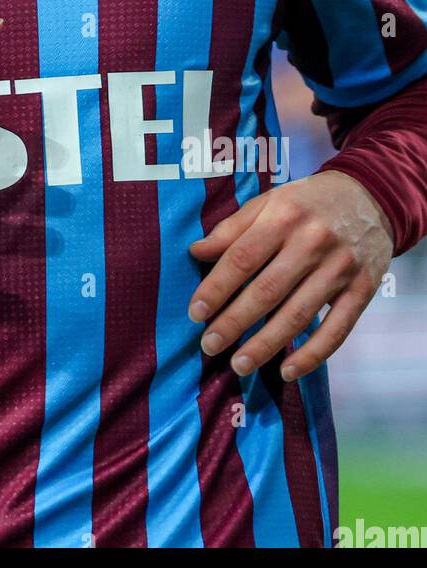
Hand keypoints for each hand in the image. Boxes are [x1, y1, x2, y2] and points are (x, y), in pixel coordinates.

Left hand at [187, 170, 393, 381]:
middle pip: (267, 291)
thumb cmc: (309, 202)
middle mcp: (312, 242)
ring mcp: (341, 268)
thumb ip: (233, 228)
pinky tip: (288, 371)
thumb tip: (196, 252)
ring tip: (239, 365)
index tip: (195, 313)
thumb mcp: (270, 201)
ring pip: (299, 315)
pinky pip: (337, 329)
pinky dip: (313, 355)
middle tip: (209, 345)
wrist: (372, 196)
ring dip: (266, 345)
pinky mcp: (364, 289)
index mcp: (284, 216)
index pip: (242, 258)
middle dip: (234, 322)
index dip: (216, 288)